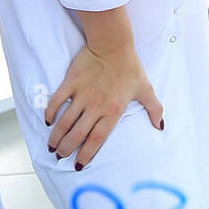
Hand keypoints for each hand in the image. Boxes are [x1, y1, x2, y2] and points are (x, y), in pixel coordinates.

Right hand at [46, 38, 162, 169]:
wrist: (113, 43)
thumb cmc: (130, 66)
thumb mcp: (145, 88)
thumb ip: (154, 108)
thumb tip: (160, 126)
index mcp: (113, 111)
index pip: (97, 140)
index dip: (86, 154)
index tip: (78, 165)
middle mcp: (96, 106)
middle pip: (78, 135)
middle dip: (67, 149)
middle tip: (60, 156)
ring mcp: (82, 94)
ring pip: (65, 121)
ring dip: (57, 136)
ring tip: (52, 146)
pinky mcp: (71, 82)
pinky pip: (57, 101)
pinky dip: (51, 112)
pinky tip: (48, 121)